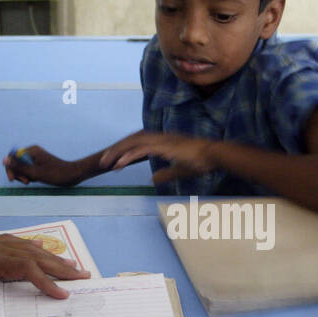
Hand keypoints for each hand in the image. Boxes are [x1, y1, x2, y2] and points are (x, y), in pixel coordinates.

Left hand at [0, 232, 90, 316]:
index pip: (25, 269)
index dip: (45, 281)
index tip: (62, 294)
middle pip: (37, 256)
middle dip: (62, 267)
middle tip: (85, 276)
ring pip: (33, 248)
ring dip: (55, 258)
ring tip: (75, 265)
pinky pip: (23, 243)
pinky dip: (39, 248)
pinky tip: (45, 250)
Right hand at [4, 145, 78, 185]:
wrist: (73, 175)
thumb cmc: (56, 174)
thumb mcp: (35, 173)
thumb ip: (18, 167)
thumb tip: (4, 160)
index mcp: (31, 150)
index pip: (12, 157)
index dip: (10, 168)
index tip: (13, 180)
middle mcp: (33, 152)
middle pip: (16, 162)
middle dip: (18, 173)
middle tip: (26, 182)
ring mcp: (36, 157)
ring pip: (22, 167)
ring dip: (24, 176)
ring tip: (32, 181)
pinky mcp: (40, 163)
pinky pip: (29, 169)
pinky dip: (30, 176)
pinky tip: (36, 180)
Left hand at [99, 132, 217, 184]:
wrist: (214, 155)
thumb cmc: (201, 161)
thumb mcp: (179, 170)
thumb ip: (165, 173)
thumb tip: (153, 179)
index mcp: (163, 140)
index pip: (138, 141)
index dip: (125, 149)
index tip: (114, 160)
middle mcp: (159, 137)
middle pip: (131, 139)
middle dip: (115, 150)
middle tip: (103, 162)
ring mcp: (161, 140)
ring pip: (132, 143)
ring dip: (117, 152)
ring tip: (105, 163)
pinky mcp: (163, 146)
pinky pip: (140, 150)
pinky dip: (128, 156)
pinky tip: (119, 165)